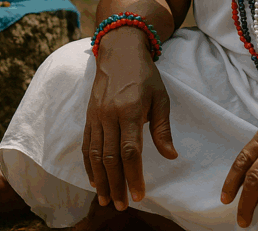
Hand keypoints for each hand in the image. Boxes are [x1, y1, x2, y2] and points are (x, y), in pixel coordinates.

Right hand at [82, 28, 178, 211]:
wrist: (120, 51)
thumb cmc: (145, 75)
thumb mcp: (160, 98)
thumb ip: (162, 129)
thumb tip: (171, 156)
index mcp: (130, 111)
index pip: (130, 151)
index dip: (133, 176)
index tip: (139, 195)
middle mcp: (110, 115)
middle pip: (110, 158)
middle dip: (116, 184)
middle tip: (121, 206)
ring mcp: (96, 116)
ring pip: (95, 154)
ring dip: (100, 180)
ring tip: (106, 199)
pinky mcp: (89, 115)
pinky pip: (86, 144)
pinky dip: (88, 165)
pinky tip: (94, 179)